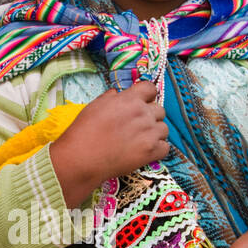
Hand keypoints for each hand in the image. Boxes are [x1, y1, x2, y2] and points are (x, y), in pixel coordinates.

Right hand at [49, 81, 168, 206]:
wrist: (82, 158)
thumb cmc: (84, 131)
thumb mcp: (94, 106)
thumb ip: (110, 98)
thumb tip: (116, 94)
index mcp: (129, 99)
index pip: (150, 88)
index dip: (147, 96)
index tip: (142, 103)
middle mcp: (143, 113)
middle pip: (160, 110)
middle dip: (151, 117)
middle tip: (137, 127)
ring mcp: (149, 133)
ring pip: (164, 129)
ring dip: (155, 134)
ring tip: (141, 141)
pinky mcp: (151, 151)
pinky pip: (165, 147)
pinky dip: (157, 149)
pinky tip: (145, 152)